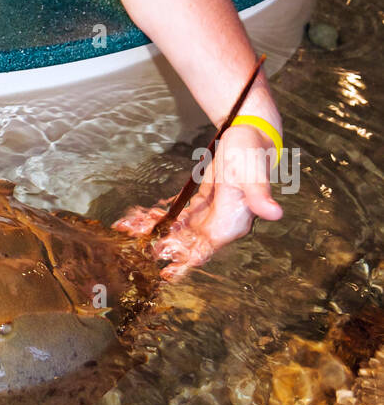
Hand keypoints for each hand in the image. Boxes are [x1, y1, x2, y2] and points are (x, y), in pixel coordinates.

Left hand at [114, 122, 282, 279]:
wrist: (249, 131)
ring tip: (130, 231)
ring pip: (180, 229)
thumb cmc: (250, 151)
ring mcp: (211, 212)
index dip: (187, 261)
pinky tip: (141, 218)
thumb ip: (259, 193)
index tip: (166, 273)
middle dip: (163, 246)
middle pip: (189, 243)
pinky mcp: (202, 201)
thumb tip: (274, 213)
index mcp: (234, 221)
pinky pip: (178, 214)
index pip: (207, 248)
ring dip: (156, 231)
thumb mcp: (252, 170)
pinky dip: (160, 215)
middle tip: (137, 250)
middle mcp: (222, 222)